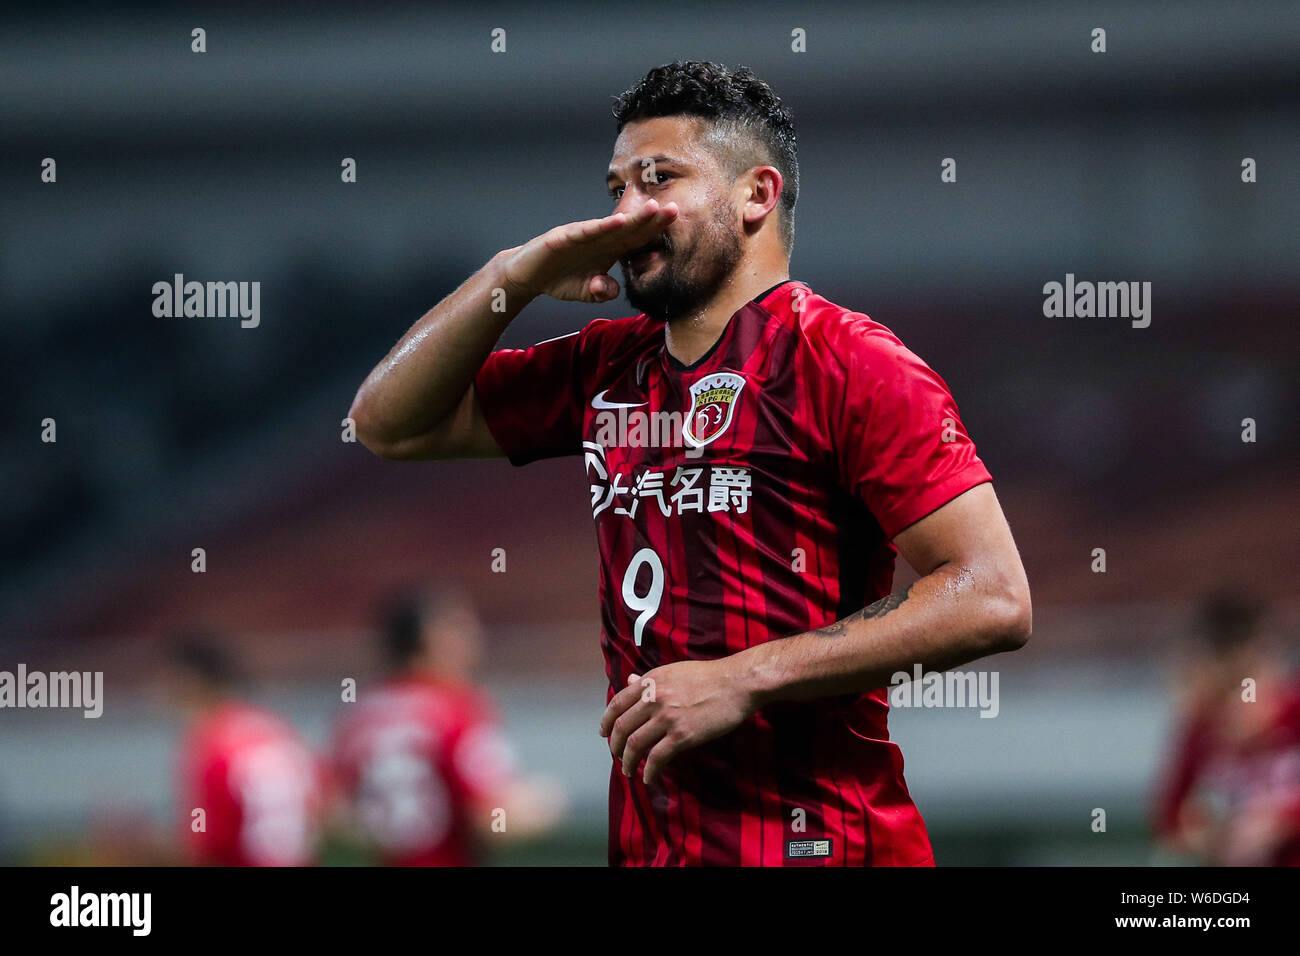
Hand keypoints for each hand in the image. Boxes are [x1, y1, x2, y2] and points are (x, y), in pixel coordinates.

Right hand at [500, 199, 677, 303]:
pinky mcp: (564, 237)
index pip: (637, 238)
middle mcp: (599, 237)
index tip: (677, 223)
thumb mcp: (586, 292)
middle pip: (630, 227)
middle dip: (653, 219)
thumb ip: (601, 292)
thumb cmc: (560, 278)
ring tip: (653, 208)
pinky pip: (585, 231)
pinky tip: (617, 222)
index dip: (657, 231)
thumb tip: (611, 290)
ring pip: (611, 225)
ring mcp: (582, 235)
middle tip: (676, 209)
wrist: (527, 275)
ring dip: (633, 217)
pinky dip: (601, 227)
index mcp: (609, 249)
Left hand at [599, 657, 756, 784]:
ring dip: (628, 761)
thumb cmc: (709, 676)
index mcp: (651, 681)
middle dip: (615, 745)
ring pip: (635, 744)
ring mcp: (667, 717)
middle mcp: (654, 698)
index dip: (606, 721)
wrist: (737, 683)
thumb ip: (650, 680)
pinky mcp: (682, 735)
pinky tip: (649, 777)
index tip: (603, 733)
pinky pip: (657, 757)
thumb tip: (630, 680)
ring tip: (628, 771)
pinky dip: (649, 771)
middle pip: (622, 727)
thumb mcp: (674, 671)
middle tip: (616, 755)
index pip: (617, 703)